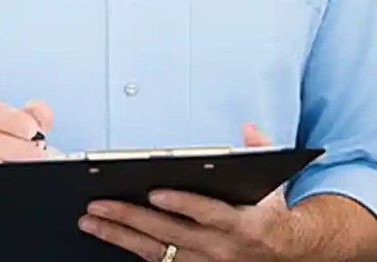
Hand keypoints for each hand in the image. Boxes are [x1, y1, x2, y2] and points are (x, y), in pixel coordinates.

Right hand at [0, 95, 51, 202]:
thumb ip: (29, 113)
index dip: (9, 118)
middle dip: (18, 148)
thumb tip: (40, 112)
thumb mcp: (8, 119)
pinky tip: (18, 179)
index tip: (32, 129)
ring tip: (33, 166)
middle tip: (40, 152)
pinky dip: (4, 183)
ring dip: (14, 168)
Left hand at [79, 123, 298, 260]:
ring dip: (119, 235)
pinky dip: (130, 248)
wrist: (286, 257)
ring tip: (90, 220)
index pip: (209, 214)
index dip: (182, 203)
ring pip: (155, 251)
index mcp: (242, 225)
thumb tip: (248, 128)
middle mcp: (220, 248)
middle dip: (130, 217)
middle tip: (98, 203)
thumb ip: (261, 151)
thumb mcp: (273, 186)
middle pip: (169, 233)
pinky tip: (108, 235)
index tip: (154, 193)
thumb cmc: (269, 217)